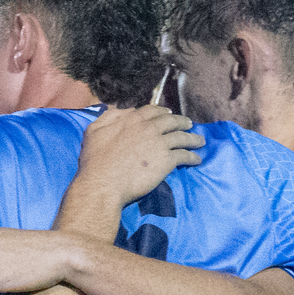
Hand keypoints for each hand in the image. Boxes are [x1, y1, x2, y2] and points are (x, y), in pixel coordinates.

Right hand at [64, 106, 200, 220]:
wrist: (103, 184)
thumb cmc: (94, 161)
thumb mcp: (93, 131)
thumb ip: (108, 117)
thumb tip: (124, 111)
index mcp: (132, 120)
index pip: (152, 110)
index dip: (162, 111)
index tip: (168, 114)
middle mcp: (148, 128)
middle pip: (171, 121)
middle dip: (182, 121)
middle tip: (189, 124)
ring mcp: (159, 144)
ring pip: (182, 137)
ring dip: (193, 138)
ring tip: (200, 141)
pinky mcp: (166, 161)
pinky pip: (184, 156)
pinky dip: (192, 156)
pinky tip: (197, 159)